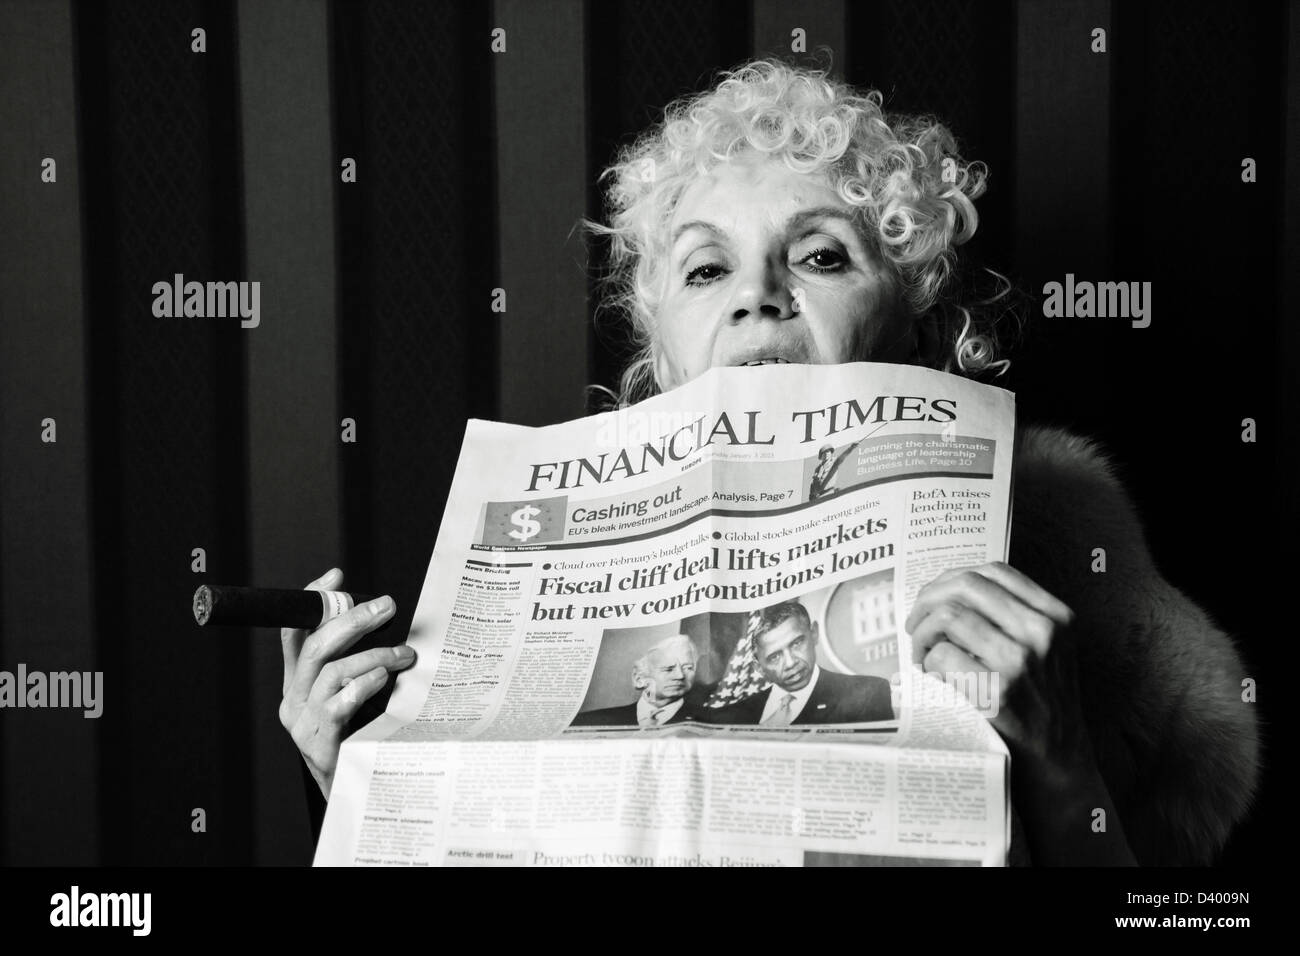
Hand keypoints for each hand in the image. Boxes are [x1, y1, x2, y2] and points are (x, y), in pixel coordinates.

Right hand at [279, 567, 415, 798]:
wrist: (353, 796)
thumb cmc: (358, 741)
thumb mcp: (354, 697)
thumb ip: (359, 664)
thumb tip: (382, 619)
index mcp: (298, 685)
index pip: (296, 633)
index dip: (312, 602)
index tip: (335, 578)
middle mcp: (294, 701)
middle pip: (315, 646)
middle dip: (351, 620)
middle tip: (386, 607)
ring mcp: (303, 723)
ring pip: (331, 672)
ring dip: (373, 655)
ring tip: (404, 655)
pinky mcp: (318, 744)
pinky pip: (339, 704)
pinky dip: (364, 685)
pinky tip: (385, 679)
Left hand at [905, 561, 1084, 771]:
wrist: (1060, 762)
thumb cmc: (1041, 703)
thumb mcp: (1047, 650)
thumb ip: (1012, 617)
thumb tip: (948, 591)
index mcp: (1056, 616)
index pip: (994, 571)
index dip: (954, 578)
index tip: (936, 598)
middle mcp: (1042, 632)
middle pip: (966, 586)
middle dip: (928, 599)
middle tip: (914, 623)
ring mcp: (1020, 661)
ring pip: (947, 617)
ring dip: (921, 634)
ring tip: (921, 654)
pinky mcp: (997, 691)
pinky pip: (941, 656)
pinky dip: (927, 663)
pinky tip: (933, 678)